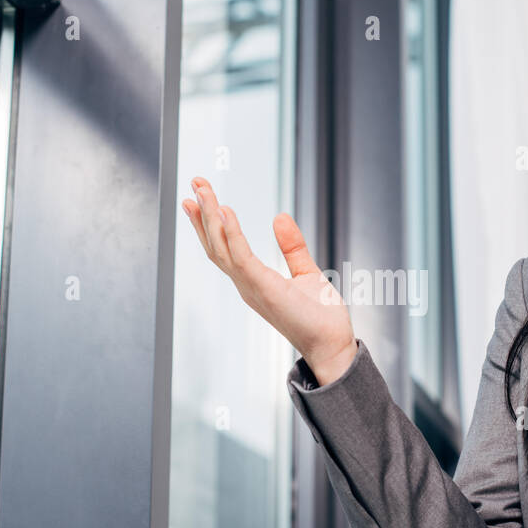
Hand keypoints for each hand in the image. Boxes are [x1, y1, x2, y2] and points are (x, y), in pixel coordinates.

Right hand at [181, 177, 357, 384]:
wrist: (332, 345)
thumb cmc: (321, 318)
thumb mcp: (306, 272)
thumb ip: (291, 246)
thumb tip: (279, 217)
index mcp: (253, 281)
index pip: (224, 248)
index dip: (210, 223)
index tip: (201, 198)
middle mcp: (246, 284)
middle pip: (215, 245)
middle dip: (202, 214)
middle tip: (195, 182)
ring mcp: (251, 288)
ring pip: (222, 248)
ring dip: (210, 217)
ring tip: (203, 190)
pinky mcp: (263, 288)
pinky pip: (240, 257)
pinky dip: (231, 233)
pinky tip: (225, 211)